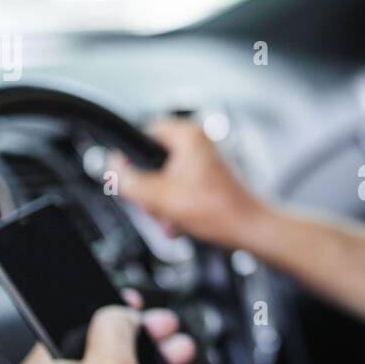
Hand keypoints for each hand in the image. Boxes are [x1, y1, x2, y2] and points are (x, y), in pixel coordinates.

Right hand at [112, 118, 263, 249]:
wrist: (251, 231)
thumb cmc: (220, 212)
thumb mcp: (160, 198)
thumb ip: (130, 181)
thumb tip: (113, 169)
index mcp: (188, 135)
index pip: (143, 133)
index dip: (131, 157)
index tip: (129, 177)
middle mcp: (198, 142)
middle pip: (153, 161)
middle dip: (150, 190)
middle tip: (155, 206)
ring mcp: (205, 161)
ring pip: (165, 179)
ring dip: (162, 204)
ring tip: (170, 219)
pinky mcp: (209, 179)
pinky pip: (181, 189)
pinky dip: (176, 207)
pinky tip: (180, 224)